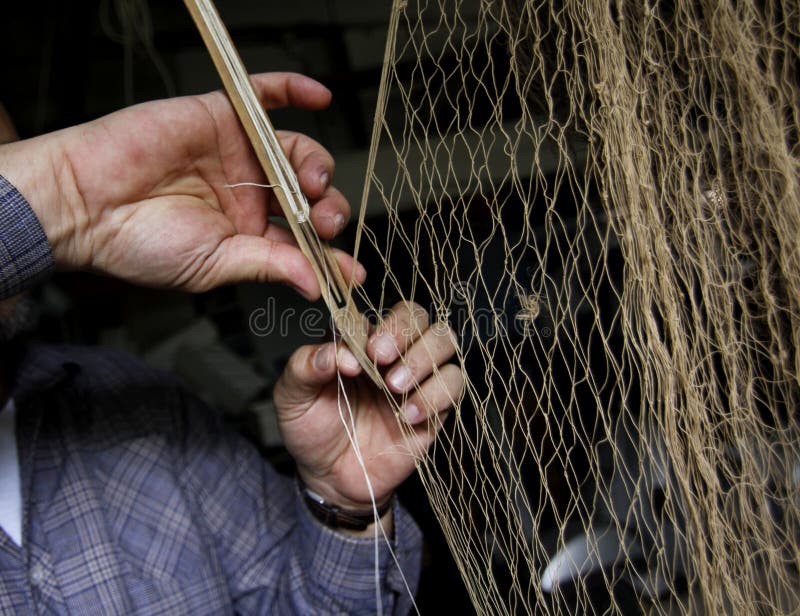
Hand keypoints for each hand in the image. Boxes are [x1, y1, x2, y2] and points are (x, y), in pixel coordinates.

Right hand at [0, 73, 359, 297]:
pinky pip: (265, 97)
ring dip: (317, 166)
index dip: (330, 255)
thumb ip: (267, 265)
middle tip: (324, 221)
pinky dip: (294, 90)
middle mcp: (248, 194)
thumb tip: (316, 285)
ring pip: (296, 153)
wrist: (84, 205)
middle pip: (307, 196)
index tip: (352, 273)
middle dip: (326, 209)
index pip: (301, 242)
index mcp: (248, 233)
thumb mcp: (214, 265)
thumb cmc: (137, 243)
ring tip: (312, 184)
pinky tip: (320, 96)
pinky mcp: (221, 117)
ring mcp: (237, 154)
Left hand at [273, 301, 463, 515]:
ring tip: (394, 388)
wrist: (329, 478)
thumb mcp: (292, 396)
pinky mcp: (436, 407)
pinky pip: (454, 384)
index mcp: (360, 340)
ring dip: (423, 360)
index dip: (382, 322)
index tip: (367, 348)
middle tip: (381, 360)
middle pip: (422, 318)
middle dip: (406, 332)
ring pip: (445, 342)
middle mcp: (393, 353)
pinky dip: (435, 394)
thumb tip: (341, 354)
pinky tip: (406, 415)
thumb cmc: (311, 428)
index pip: (383, 309)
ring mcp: (417, 378)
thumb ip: (306, 365)